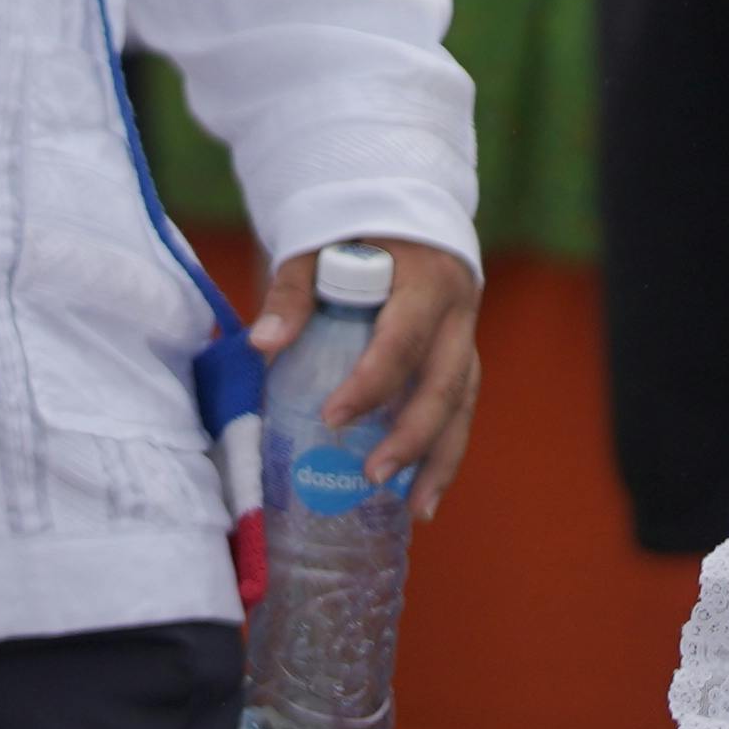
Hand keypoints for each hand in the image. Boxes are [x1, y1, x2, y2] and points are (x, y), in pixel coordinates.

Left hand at [254, 239, 481, 519]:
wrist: (404, 219)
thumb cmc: (352, 235)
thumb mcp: (317, 249)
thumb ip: (291, 293)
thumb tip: (262, 343)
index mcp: (427, 284)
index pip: (402, 343)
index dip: (370, 383)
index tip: (332, 417)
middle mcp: (459, 317)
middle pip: (446, 386)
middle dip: (412, 437)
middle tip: (372, 476)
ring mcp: (467, 340)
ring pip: (464, 407)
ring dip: (440, 459)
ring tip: (417, 509)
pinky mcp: (462, 359)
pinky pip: (460, 410)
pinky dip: (443, 450)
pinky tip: (423, 492)